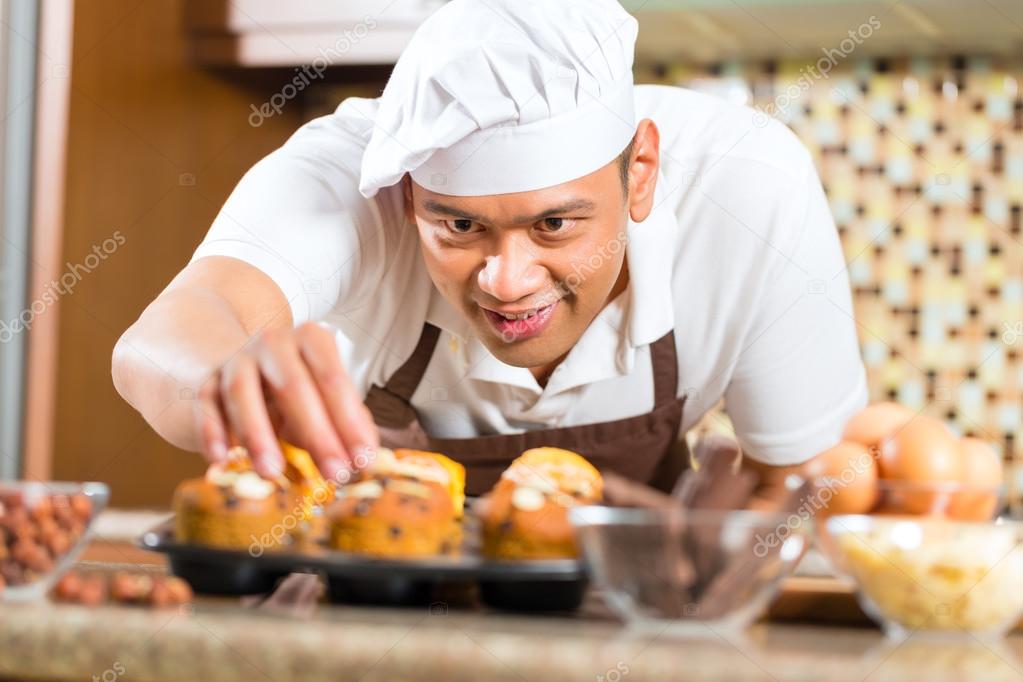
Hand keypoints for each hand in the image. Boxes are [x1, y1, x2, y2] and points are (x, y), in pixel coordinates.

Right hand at [193, 321, 378, 480]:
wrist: (248, 369)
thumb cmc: (300, 390)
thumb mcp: (328, 399)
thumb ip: (349, 422)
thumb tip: (366, 454)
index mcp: (312, 340)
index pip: (333, 380)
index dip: (349, 422)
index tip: (363, 460)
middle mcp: (274, 342)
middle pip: (293, 385)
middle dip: (317, 433)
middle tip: (334, 474)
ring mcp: (237, 360)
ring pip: (242, 392)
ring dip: (257, 433)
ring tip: (272, 471)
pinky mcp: (208, 382)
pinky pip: (206, 405)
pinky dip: (211, 432)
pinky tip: (220, 459)